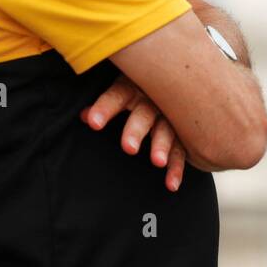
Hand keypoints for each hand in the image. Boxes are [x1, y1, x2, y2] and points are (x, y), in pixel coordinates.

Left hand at [81, 74, 186, 191]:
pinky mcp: (183, 133)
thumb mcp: (121, 91)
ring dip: (162, 146)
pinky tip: (171, 184)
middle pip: (144, 114)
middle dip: (136, 130)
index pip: (116, 96)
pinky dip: (176, 168)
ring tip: (157, 162)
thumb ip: (105, 105)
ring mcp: (170, 116)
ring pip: (166, 131)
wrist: (176, 82)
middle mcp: (153, 101)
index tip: (93, 123)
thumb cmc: (137, 89)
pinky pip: (180, 150)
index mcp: (133, 88)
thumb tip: (83, 116)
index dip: (105, 108)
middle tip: (128, 148)